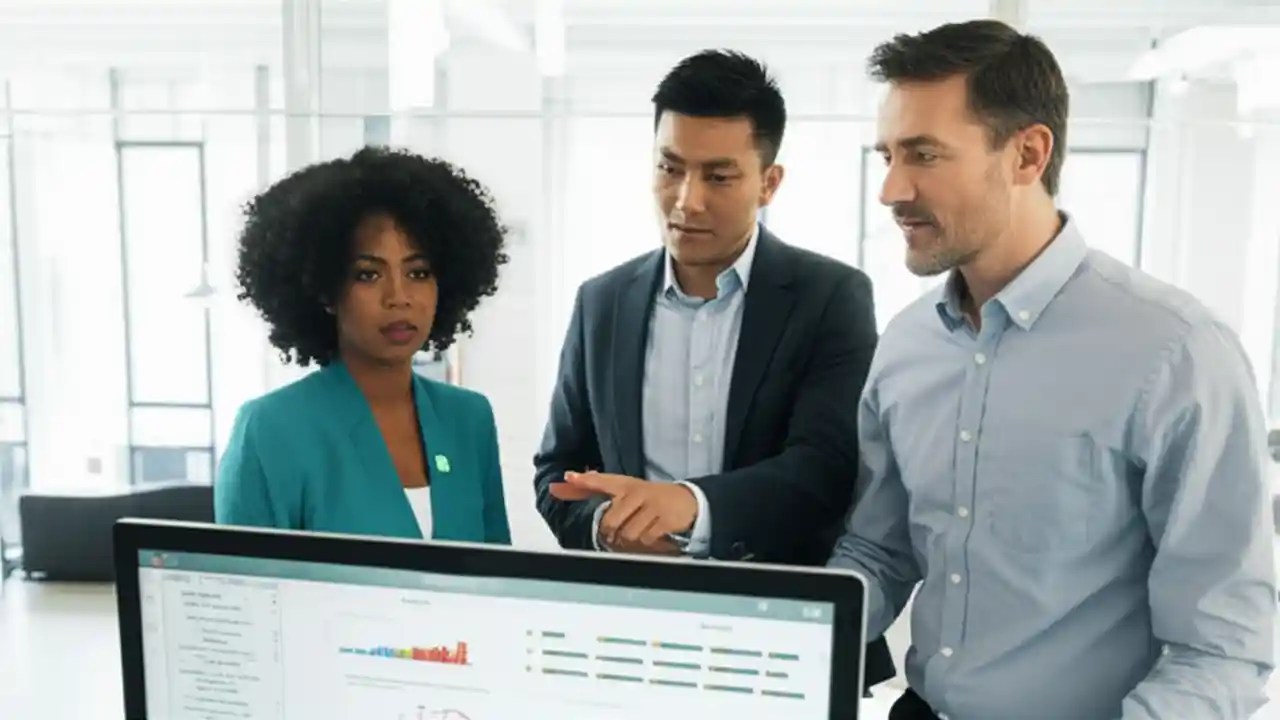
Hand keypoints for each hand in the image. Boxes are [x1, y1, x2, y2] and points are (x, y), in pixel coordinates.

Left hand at [550, 472, 696, 555]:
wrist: (690, 501)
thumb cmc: (653, 497)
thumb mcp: (629, 489)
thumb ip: (598, 486)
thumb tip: (569, 478)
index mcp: (627, 485)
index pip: (603, 481)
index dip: (585, 480)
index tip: (569, 477)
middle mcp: (638, 493)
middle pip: (612, 521)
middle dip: (612, 533)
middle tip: (617, 534)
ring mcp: (653, 505)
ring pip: (628, 534)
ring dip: (631, 540)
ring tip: (639, 533)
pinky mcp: (666, 519)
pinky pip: (646, 539)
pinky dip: (647, 542)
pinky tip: (652, 536)